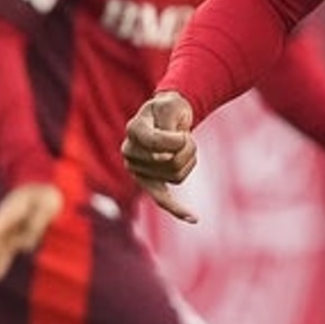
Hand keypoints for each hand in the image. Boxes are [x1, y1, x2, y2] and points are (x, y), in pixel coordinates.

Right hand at [0, 183, 63, 282]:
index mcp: (10, 211)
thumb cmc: (47, 196)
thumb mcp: (47, 204)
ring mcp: (10, 230)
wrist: (45, 190)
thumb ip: (37, 222)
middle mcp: (5, 223)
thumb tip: (26, 245)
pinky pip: (6, 252)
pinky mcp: (16, 237)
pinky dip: (0, 263)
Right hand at [121, 91, 202, 222]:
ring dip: (190, 159)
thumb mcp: (171, 105)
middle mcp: (130, 152)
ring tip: (184, 145)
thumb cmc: (171, 109)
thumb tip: (164, 158)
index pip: (157, 143)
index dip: (176, 140)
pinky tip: (194, 218)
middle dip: (187, 147)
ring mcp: (138, 169)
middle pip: (170, 162)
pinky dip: (177, 209)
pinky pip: (162, 199)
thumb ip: (167, 123)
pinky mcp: (150, 181)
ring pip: (177, 174)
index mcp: (133, 130)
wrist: (169, 116)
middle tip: (185, 135)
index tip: (182, 133)